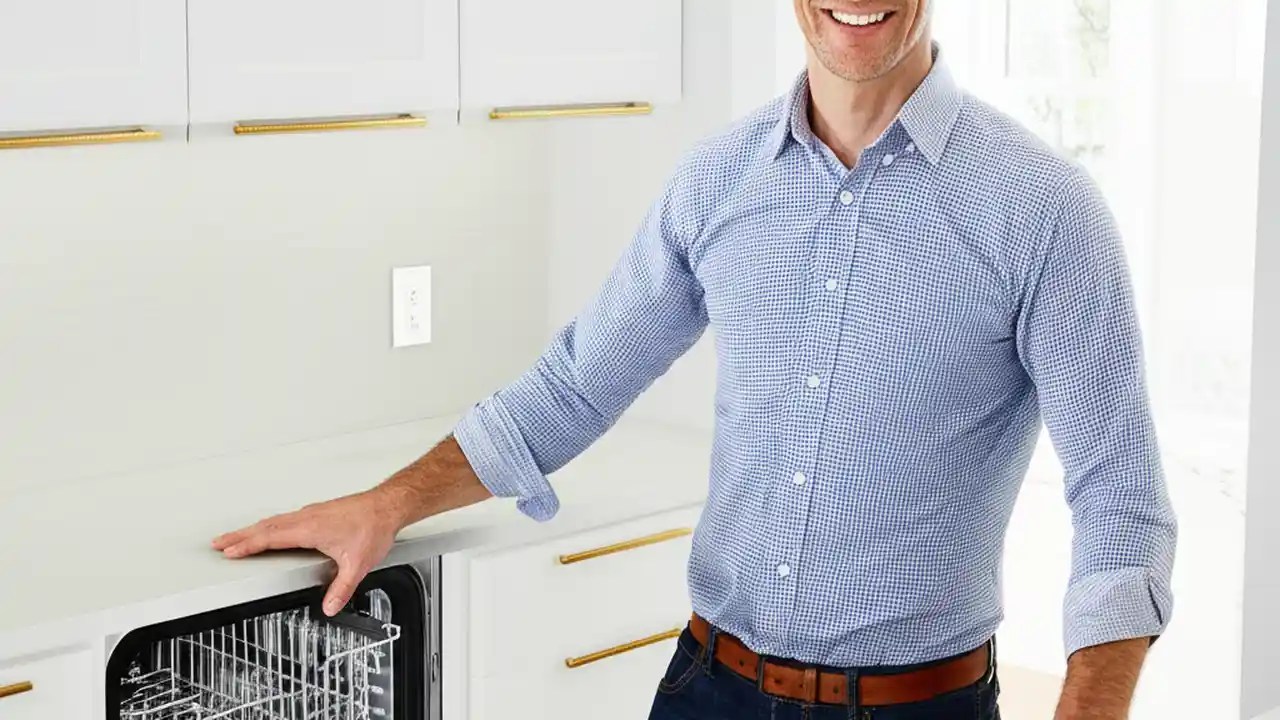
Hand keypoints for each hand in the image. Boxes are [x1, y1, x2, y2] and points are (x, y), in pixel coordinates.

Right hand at [212, 489, 402, 615]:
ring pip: (274, 521)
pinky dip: (270, 525)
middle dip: (239, 535)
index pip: (270, 538)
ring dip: (253, 529)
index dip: (247, 545)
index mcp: (310, 528)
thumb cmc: (374, 527)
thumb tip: (330, 606)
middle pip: (265, 527)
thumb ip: (342, 588)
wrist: (387, 506)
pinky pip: (285, 518)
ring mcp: (312, 513)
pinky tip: (270, 530)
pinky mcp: (318, 512)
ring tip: (236, 537)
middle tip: (218, 542)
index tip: (228, 550)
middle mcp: (307, 517)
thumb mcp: (358, 564)